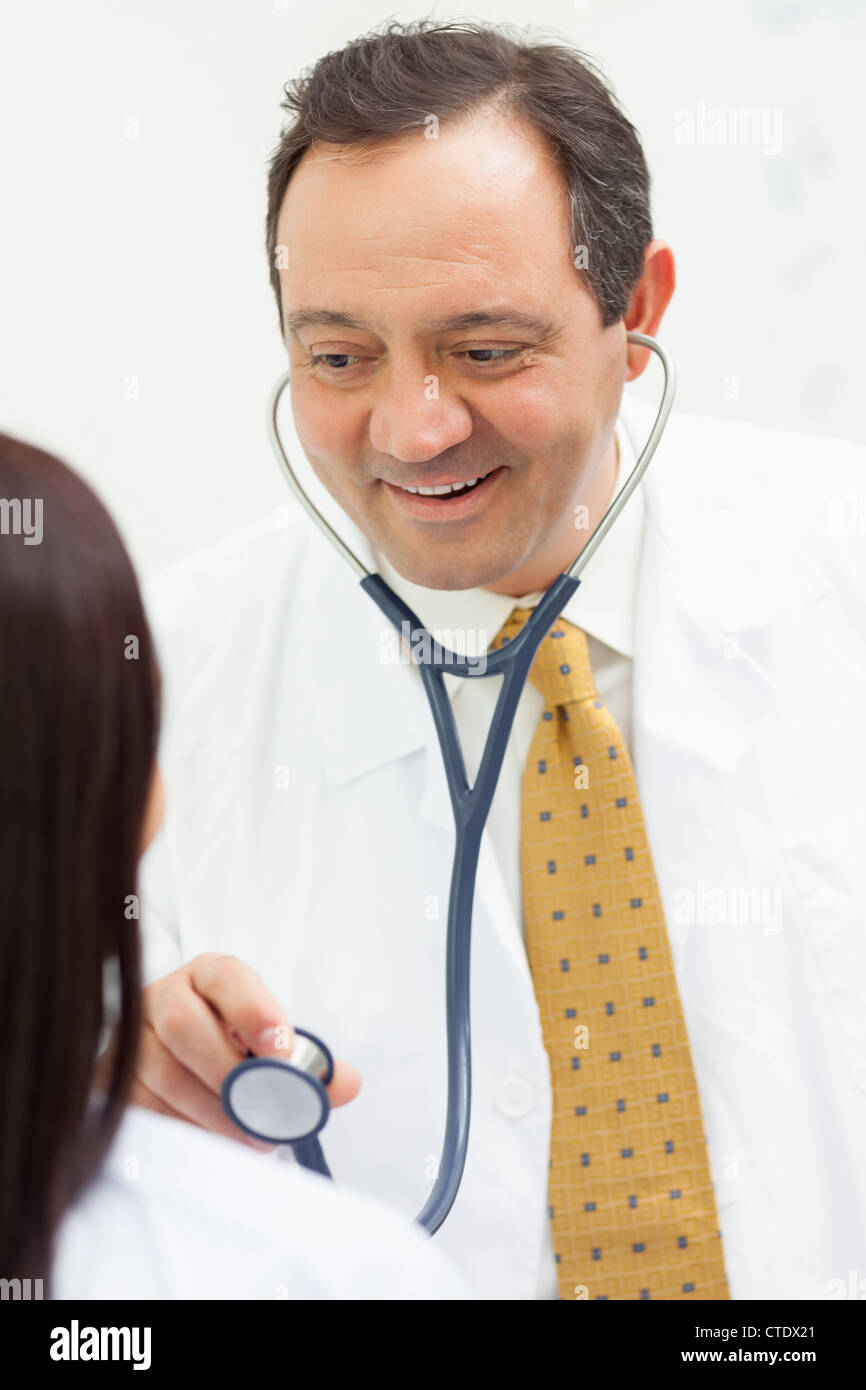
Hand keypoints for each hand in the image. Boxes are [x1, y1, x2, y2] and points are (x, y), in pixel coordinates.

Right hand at [128, 952, 360, 1150]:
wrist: (173, 1076)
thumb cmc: (231, 1054)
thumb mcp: (272, 1052)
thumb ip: (311, 1068)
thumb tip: (348, 1083)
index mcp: (209, 976)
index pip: (227, 978)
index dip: (254, 1010)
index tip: (281, 1050)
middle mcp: (163, 997)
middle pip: (182, 1023)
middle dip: (227, 1071)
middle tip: (262, 1109)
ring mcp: (130, 1038)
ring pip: (161, 1071)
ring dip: (209, 1110)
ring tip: (245, 1135)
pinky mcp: (109, 1081)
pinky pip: (139, 1106)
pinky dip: (179, 1127)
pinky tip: (206, 1140)